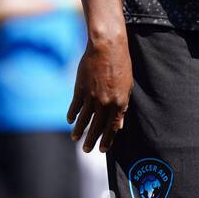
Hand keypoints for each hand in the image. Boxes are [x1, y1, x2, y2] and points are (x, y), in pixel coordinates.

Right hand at [67, 33, 131, 152]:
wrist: (107, 47)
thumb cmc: (121, 64)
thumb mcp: (128, 86)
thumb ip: (123, 106)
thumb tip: (119, 124)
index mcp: (119, 103)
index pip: (112, 127)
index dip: (107, 140)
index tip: (102, 149)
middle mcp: (105, 103)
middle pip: (97, 127)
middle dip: (91, 140)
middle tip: (87, 150)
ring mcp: (91, 97)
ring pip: (84, 120)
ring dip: (79, 131)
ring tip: (75, 139)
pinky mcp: (80, 89)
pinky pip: (75, 107)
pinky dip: (72, 115)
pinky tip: (70, 121)